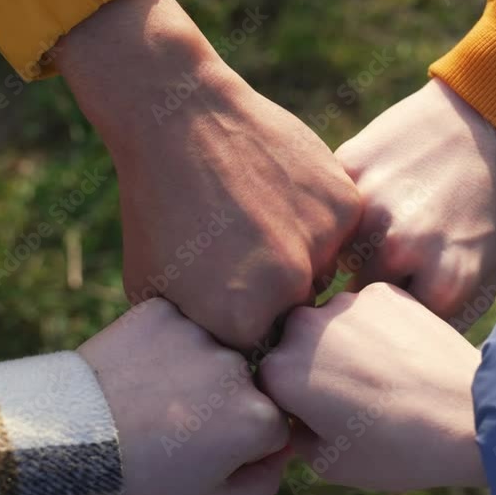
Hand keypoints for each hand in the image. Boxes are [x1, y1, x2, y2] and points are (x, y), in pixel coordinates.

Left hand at [58, 0, 360, 348]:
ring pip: (323, 271)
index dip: (244, 321)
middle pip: (296, 313)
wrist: (181, 120)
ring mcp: (322, 242)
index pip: (261, 348)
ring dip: (300, 255)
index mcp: (240, 320)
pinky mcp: (344, 202)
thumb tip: (214, 374)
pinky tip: (278, 190)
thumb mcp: (151, 288)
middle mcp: (289, 287)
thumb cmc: (158, 207)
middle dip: (275, 292)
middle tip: (242, 246)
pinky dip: (317, 218)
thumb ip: (191, 339)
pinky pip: (339, 231)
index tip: (227, 286)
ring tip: (255, 215)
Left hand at [77, 298, 289, 494]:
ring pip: (212, 348)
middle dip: (220, 400)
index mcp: (257, 417)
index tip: (208, 449)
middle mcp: (237, 368)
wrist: (66, 442)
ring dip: (194, 366)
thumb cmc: (138, 480)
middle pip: (245, 382)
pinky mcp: (163, 311)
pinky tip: (138, 368)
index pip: (275, 422)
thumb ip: (262, 480)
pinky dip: (163, 341)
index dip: (243, 441)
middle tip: (175, 424)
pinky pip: (176, 323)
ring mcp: (199, 333)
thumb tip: (284, 448)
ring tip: (153, 396)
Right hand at [260, 283, 484, 490]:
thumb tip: (296, 416)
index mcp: (279, 370)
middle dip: (312, 365)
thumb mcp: (330, 463)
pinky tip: (402, 355)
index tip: (320, 418)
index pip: (268, 381)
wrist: (468, 415)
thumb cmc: (397, 449)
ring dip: (343, 343)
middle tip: (352, 395)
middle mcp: (301, 325)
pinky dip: (377, 327)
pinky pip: (367, 309)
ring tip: (382, 376)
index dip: (291, 402)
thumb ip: (295, 435)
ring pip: (330, 323)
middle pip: (294, 344)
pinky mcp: (382, 291)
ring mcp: (344, 302)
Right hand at [334, 79, 495, 328]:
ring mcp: (371, 207)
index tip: (396, 304)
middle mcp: (403, 249)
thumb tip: (387, 354)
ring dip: (348, 247)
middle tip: (384, 263)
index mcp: (443, 285)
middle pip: (353, 298)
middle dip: (364, 288)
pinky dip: (338, 207)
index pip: (390, 332)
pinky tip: (368, 193)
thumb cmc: (481, 211)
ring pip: (334, 254)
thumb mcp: (478, 276)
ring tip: (379, 225)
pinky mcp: (347, 169)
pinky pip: (326, 209)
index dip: (388, 320)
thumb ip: (436, 321)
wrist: (482, 125)